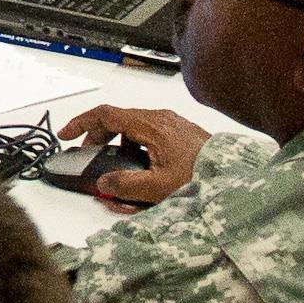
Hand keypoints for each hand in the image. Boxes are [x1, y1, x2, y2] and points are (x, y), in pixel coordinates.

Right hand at [56, 104, 209, 207]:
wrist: (236, 176)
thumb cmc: (204, 177)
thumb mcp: (158, 187)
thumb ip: (125, 185)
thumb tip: (104, 183)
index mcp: (151, 126)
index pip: (105, 115)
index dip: (81, 123)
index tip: (67, 134)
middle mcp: (161, 118)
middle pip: (117, 119)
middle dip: (98, 136)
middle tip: (89, 154)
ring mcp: (172, 123)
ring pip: (133, 126)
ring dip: (118, 142)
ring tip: (118, 165)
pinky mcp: (180, 132)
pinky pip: (149, 132)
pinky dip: (136, 144)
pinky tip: (142, 165)